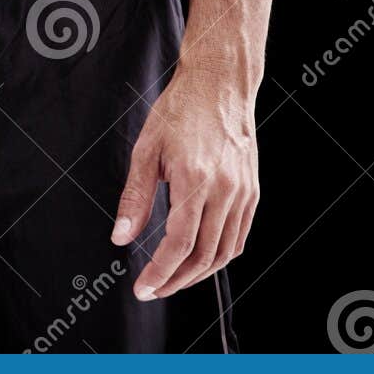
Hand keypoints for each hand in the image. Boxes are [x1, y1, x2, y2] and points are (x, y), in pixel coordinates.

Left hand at [110, 68, 257, 300]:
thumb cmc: (180, 110)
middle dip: (176, 280)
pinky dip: (220, 256)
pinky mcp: (252, 191)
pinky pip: (239, 237)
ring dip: (198, 273)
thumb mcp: (146, 149)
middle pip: (203, 256)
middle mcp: (224, 191)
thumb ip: (135, 197)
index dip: (159, 273)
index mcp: (194, 180)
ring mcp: (243, 192)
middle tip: (154, 289)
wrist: (219, 83)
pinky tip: (201, 258)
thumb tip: (120, 237)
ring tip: (174, 278)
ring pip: (224, 252)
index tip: (143, 288)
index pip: (178, 245)